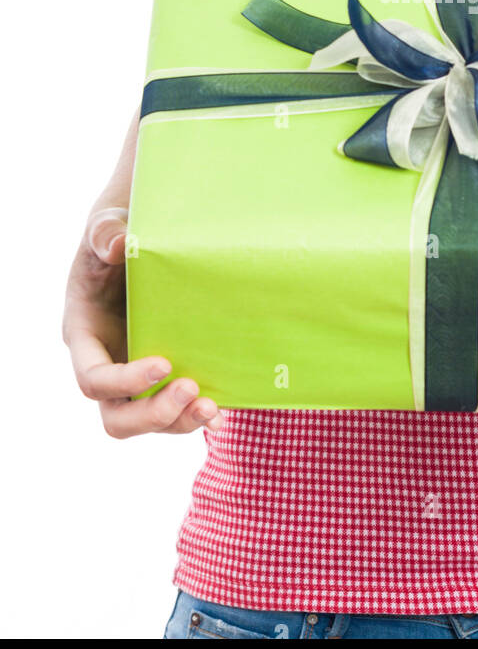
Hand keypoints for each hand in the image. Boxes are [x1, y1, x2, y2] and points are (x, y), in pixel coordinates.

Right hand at [63, 208, 223, 437]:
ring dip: (178, 421)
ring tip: (213, 408)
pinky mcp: (160, 376)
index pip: (93, 379)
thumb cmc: (116, 234)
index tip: (164, 364)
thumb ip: (104, 233)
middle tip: (192, 390)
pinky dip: (196, 416)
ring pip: (146, 421)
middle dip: (153, 413)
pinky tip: (221, 413)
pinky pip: (174, 409)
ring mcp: (133, 375)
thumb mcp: (105, 226)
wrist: (136, 243)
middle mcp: (107, 364)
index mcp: (85, 335)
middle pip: (117, 416)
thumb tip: (116, 246)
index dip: (124, 382)